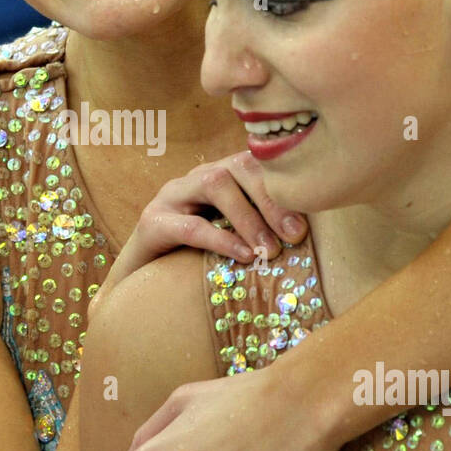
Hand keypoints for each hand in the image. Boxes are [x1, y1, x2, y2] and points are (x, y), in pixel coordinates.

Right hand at [91, 151, 305, 316]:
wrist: (140, 284)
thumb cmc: (197, 264)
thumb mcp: (235, 243)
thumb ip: (264, 235)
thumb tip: (310, 243)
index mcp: (221, 179)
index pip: (257, 166)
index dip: (284, 190)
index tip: (305, 226)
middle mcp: (196, 179)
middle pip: (238, 166)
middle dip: (270, 198)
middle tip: (293, 236)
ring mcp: (171, 197)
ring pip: (214, 184)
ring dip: (248, 217)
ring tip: (269, 250)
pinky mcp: (152, 222)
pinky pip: (189, 224)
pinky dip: (220, 239)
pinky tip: (242, 256)